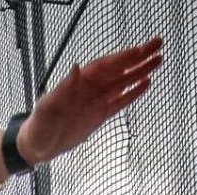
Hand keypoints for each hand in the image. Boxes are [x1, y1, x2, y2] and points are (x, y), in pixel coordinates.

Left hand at [17, 37, 162, 165]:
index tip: (138, 51)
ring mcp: (96, 101)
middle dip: (137, 58)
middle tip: (157, 45)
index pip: (103, 66)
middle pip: (117, 70)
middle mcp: (89, 89)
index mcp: (77, 83)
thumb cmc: (38, 125)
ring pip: (122, 83)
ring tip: (158, 60)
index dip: (120, 58)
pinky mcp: (100, 115)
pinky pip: (120, 101)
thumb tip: (76, 67)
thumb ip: (63, 88)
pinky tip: (146, 83)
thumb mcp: (48, 106)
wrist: (37, 146)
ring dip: (140, 72)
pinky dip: (133, 93)